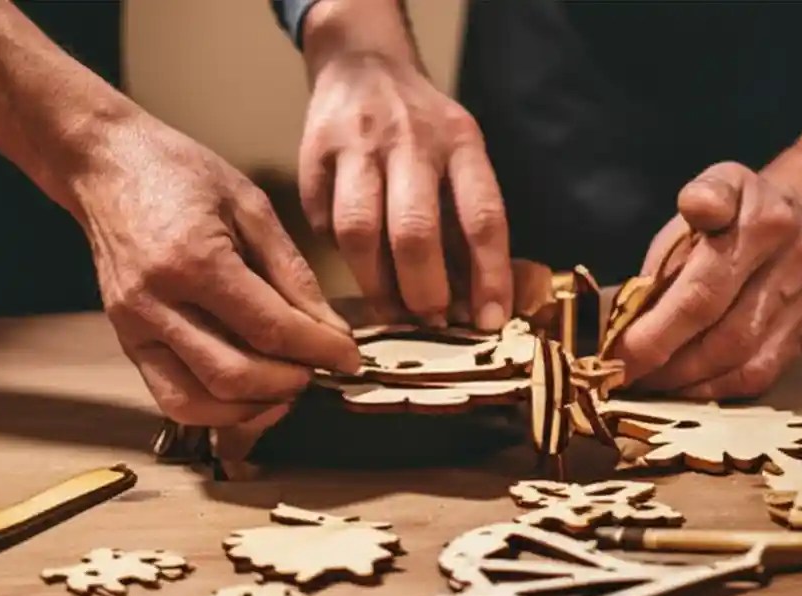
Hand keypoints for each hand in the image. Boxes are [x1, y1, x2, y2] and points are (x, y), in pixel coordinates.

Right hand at [74, 116, 360, 425]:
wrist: (104, 164)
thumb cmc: (180, 174)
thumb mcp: (252, 206)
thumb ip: (294, 273)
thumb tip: (332, 330)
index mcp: (195, 260)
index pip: (270, 329)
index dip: (321, 351)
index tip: (351, 357)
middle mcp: (157, 302)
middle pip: (235, 376)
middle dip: (291, 383)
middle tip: (320, 368)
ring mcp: (134, 328)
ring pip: (200, 402)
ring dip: (255, 407)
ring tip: (287, 385)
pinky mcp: (126, 342)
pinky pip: (173, 399)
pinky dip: (218, 410)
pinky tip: (250, 393)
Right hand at [297, 52, 512, 329]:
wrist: (362, 66)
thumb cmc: (423, 131)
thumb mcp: (461, 157)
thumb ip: (468, 223)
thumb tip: (479, 304)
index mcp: (460, 141)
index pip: (482, 217)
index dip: (489, 276)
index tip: (489, 321)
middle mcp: (409, 139)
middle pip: (415, 230)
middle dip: (425, 291)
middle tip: (432, 322)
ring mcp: (356, 145)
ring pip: (359, 233)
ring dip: (377, 286)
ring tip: (393, 312)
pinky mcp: (312, 156)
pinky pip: (324, 224)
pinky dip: (341, 256)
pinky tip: (358, 264)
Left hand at [612, 162, 801, 398]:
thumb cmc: (737, 212)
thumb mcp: (700, 199)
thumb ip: (671, 249)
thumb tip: (632, 311)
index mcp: (756, 217)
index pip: (702, 286)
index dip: (657, 328)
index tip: (616, 351)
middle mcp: (794, 256)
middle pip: (725, 329)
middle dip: (667, 359)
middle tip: (625, 374)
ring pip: (745, 358)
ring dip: (690, 380)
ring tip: (651, 383)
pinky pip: (763, 373)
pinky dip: (718, 388)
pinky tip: (688, 389)